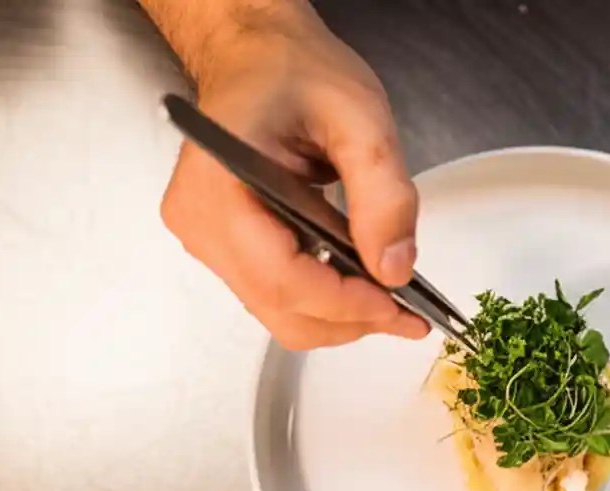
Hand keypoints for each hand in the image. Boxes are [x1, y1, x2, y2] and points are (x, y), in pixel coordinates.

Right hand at [159, 5, 427, 349]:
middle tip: (409, 312)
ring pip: (277, 311)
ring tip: (390, 297)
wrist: (258, 53)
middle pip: (279, 307)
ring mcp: (204, 236)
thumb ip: (383, 195)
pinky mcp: (221, 243)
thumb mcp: (361, 119)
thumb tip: (394, 267)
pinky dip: (321, 297)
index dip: (345, 303)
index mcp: (219, 185)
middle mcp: (200, 220)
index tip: (399, 305)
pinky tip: (358, 281)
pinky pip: (273, 293)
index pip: (282, 278)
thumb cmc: (295, 71)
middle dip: (349, 318)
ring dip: (338, 314)